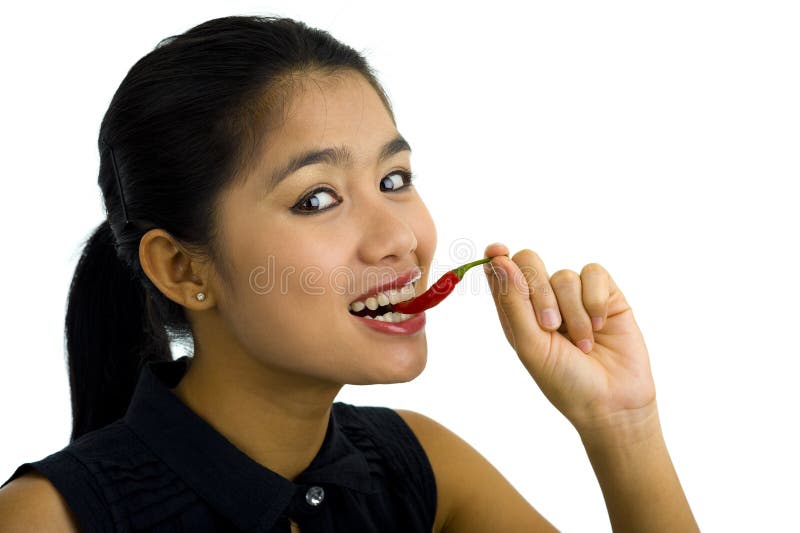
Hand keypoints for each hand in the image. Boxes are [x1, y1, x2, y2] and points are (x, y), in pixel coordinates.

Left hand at [483, 243, 657, 436]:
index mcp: (517, 313)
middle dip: (539, 292)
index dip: (497, 258)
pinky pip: (595, 274)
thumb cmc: (566, 382)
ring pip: (565, 275)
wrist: (613, 403)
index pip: (501, 272)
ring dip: (574, 312)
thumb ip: (513, 302)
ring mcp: (575, 296)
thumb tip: (498, 261)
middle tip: (551, 326)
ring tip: (584, 344)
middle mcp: (544, 300)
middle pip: (530, 262)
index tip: (497, 252)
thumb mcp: (531, 346)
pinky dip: (595, 301)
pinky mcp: (605, 295)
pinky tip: (600, 326)